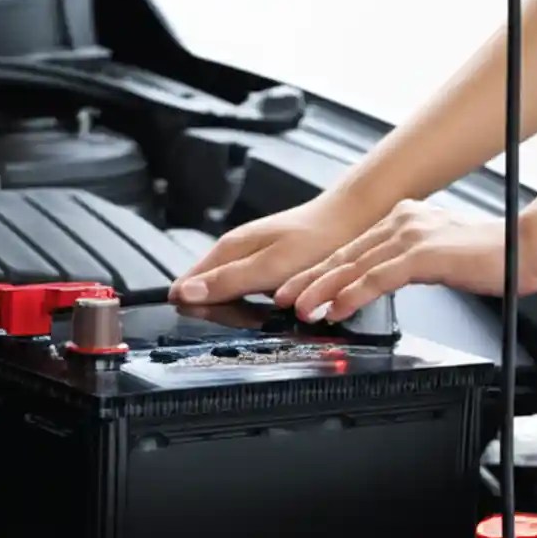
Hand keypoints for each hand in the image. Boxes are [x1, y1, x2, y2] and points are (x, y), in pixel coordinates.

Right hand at [170, 192, 379, 304]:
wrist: (353, 219)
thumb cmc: (317, 240)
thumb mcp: (269, 267)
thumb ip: (227, 281)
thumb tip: (182, 294)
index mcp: (226, 251)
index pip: (187, 288)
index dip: (204, 310)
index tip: (234, 318)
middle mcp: (232, 254)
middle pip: (207, 297)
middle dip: (229, 315)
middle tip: (262, 317)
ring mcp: (248, 261)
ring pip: (228, 299)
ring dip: (247, 315)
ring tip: (275, 313)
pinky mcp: (265, 268)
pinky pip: (249, 296)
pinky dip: (262, 308)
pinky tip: (281, 308)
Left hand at [273, 200, 536, 321]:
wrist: (530, 248)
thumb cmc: (493, 257)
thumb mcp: (439, 256)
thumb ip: (409, 263)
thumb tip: (383, 281)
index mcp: (405, 219)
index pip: (352, 248)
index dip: (322, 270)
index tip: (299, 286)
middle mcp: (403, 221)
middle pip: (344, 254)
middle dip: (309, 279)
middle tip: (283, 297)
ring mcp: (411, 235)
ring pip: (353, 266)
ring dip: (322, 290)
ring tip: (301, 308)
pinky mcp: (423, 254)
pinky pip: (377, 278)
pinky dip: (351, 294)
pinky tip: (335, 309)